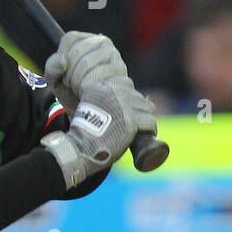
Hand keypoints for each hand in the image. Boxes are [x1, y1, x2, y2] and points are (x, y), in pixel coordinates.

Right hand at [42, 78, 157, 189]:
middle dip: (137, 109)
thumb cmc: (85, 134)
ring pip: (146, 108)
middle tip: (131, 123)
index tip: (124, 109)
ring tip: (137, 130)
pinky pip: (150, 122)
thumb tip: (142, 101)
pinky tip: (143, 135)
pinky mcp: (131, 120)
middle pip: (138, 96)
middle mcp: (112, 92)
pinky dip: (149, 130)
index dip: (128, 97)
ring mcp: (123, 105)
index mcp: (100, 87)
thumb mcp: (92, 108)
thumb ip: (109, 101)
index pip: (126, 83)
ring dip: (144, 119)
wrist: (80, 149)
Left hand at [44, 32, 128, 112]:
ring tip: (79, 88)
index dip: (62, 57)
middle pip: (77, 51)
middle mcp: (103, 43)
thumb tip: (62, 61)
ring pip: (86, 62)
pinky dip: (87, 86)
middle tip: (71, 84)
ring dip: (77, 80)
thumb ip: (52, 67)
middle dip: (68, 72)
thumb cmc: (71, 90)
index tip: (62, 71)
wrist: (88, 112)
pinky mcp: (120, 70)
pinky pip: (98, 75)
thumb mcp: (55, 78)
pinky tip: (89, 92)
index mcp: (86, 40)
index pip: (70, 39)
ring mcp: (113, 55)